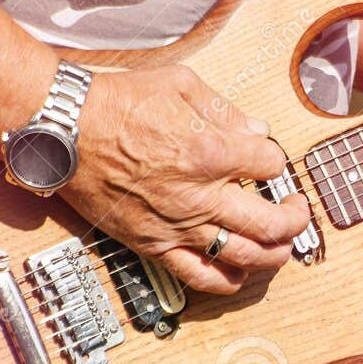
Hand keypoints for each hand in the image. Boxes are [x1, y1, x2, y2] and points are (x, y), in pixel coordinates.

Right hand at [61, 64, 309, 294]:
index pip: (269, 164)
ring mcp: (179, 225)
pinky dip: (228, 280)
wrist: (64, 130)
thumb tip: (255, 130)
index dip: (276, 160)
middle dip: (294, 217)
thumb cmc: (116, 103)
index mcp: (210, 150)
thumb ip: (224, 110)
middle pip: (270, 220)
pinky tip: (242, 273)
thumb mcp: (180, 84)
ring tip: (283, 246)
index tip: (268, 159)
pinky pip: (200, 276)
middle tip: (298, 211)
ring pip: (245, 254)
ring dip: (274, 253)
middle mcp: (200, 194)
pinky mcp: (154, 245)